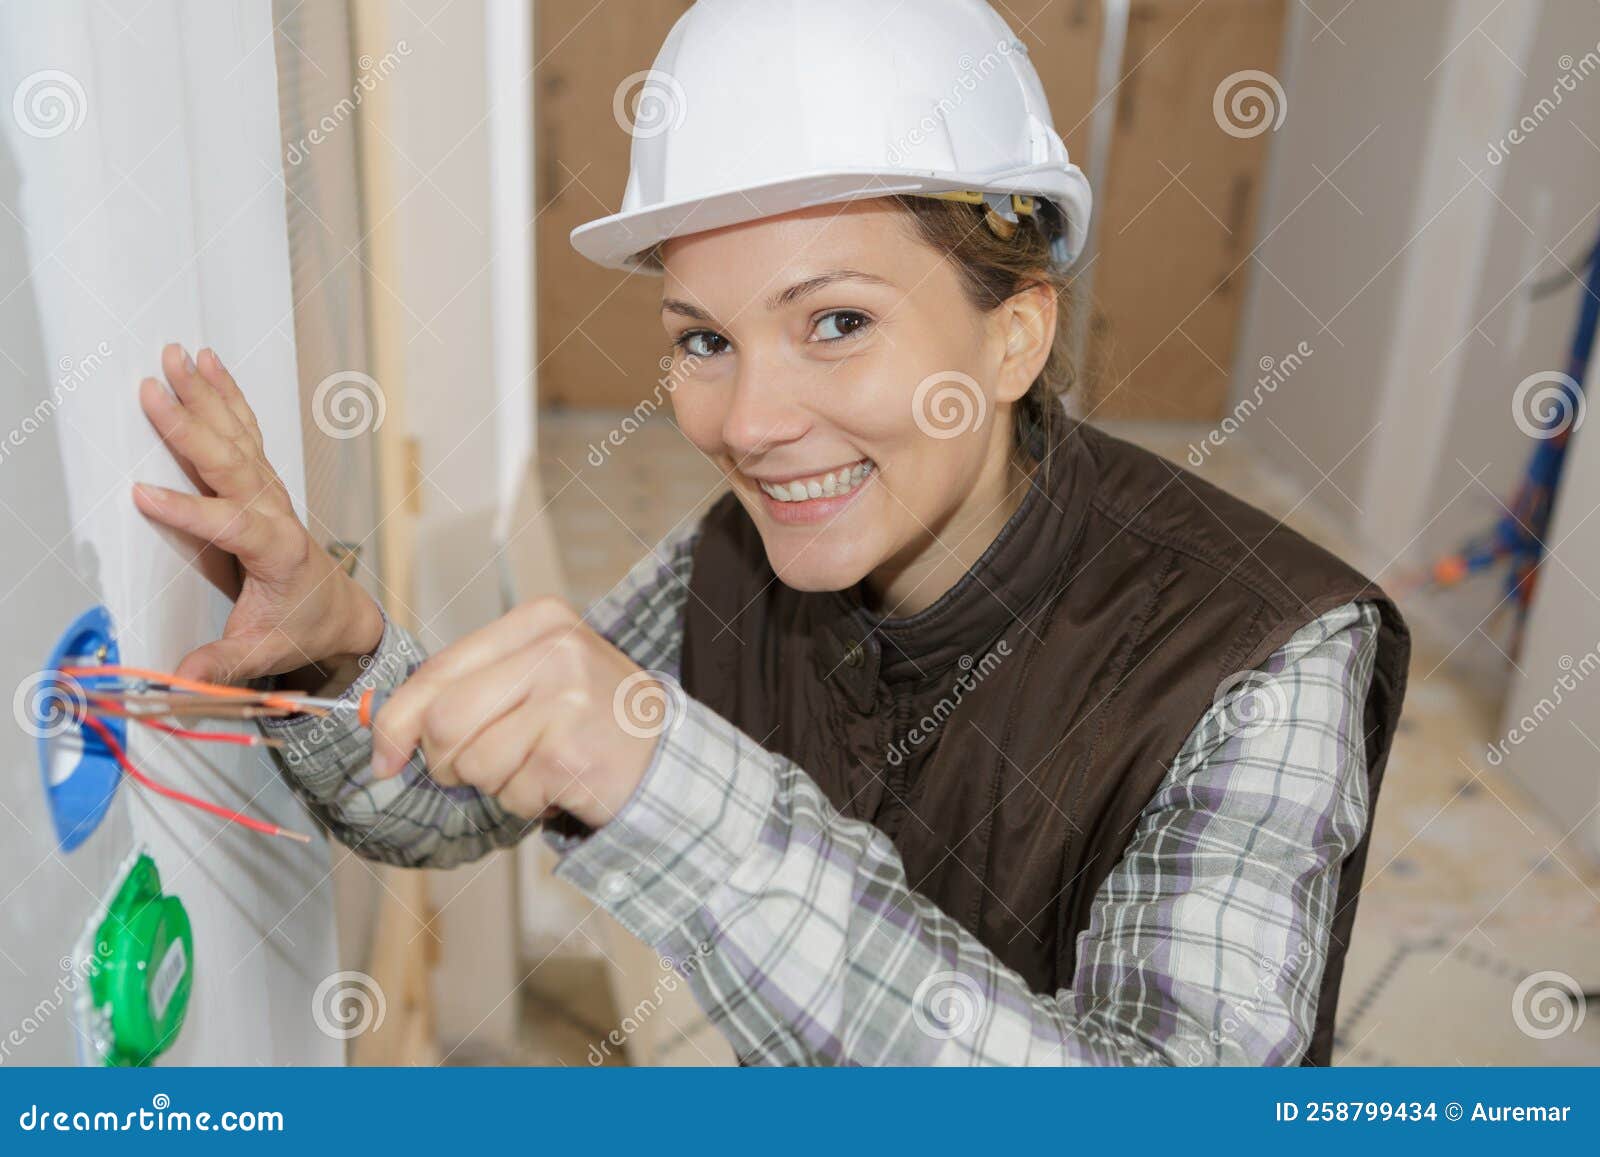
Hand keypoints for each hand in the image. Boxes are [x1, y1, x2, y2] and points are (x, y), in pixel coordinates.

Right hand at [134, 343, 383, 683]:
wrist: (342, 611)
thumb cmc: (304, 625)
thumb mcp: (265, 652)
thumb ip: (223, 663)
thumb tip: (182, 680)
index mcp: (279, 552)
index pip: (231, 524)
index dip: (188, 511)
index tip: (143, 495)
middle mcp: (277, 513)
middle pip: (232, 464)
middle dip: (192, 426)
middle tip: (155, 390)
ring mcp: (272, 493)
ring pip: (236, 437)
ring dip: (206, 395)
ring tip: (178, 357)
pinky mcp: (264, 484)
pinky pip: (244, 433)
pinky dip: (225, 397)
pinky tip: (206, 365)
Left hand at [368, 597, 668, 825]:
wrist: (671, 759)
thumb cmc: (595, 720)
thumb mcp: (536, 680)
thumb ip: (469, 691)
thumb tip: (386, 736)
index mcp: (538, 622)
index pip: (438, 669)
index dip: (397, 720)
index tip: (385, 757)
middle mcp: (553, 649)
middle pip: (443, 720)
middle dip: (448, 761)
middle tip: (480, 768)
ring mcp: (565, 697)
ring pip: (473, 763)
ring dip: (495, 784)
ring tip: (538, 767)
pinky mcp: (570, 749)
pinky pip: (509, 793)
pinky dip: (526, 802)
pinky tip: (560, 782)